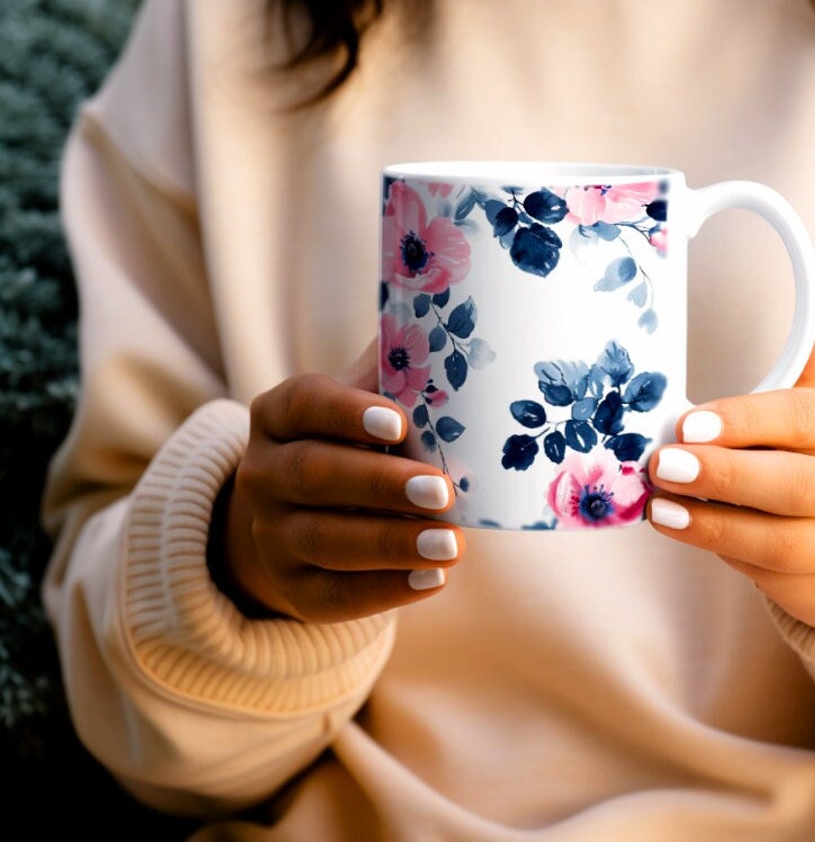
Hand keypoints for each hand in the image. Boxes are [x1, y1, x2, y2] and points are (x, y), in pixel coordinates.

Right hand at [215, 342, 463, 622]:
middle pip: (315, 475)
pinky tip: (432, 580)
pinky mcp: (292, 588)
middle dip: (380, 485)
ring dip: (391, 543)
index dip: (349, 413)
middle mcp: (263, 471)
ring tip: (452, 545)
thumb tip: (462, 309)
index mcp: (280, 414)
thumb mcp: (366, 398)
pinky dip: (385, 589)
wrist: (301, 517)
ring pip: (324, 539)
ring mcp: (270, 533)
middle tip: (441, 490)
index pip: (305, 404)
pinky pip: (333, 595)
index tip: (400, 422)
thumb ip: (398, 364)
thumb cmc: (356, 440)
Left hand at [647, 320, 814, 630]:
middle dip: (721, 475)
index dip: (743, 420)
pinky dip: (725, 552)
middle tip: (664, 465)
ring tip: (661, 507)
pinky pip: (770, 576)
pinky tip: (689, 531)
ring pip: (781, 541)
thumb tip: (814, 323)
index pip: (803, 417)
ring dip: (711, 524)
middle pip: (793, 484)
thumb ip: (802, 378)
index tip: (686, 425)